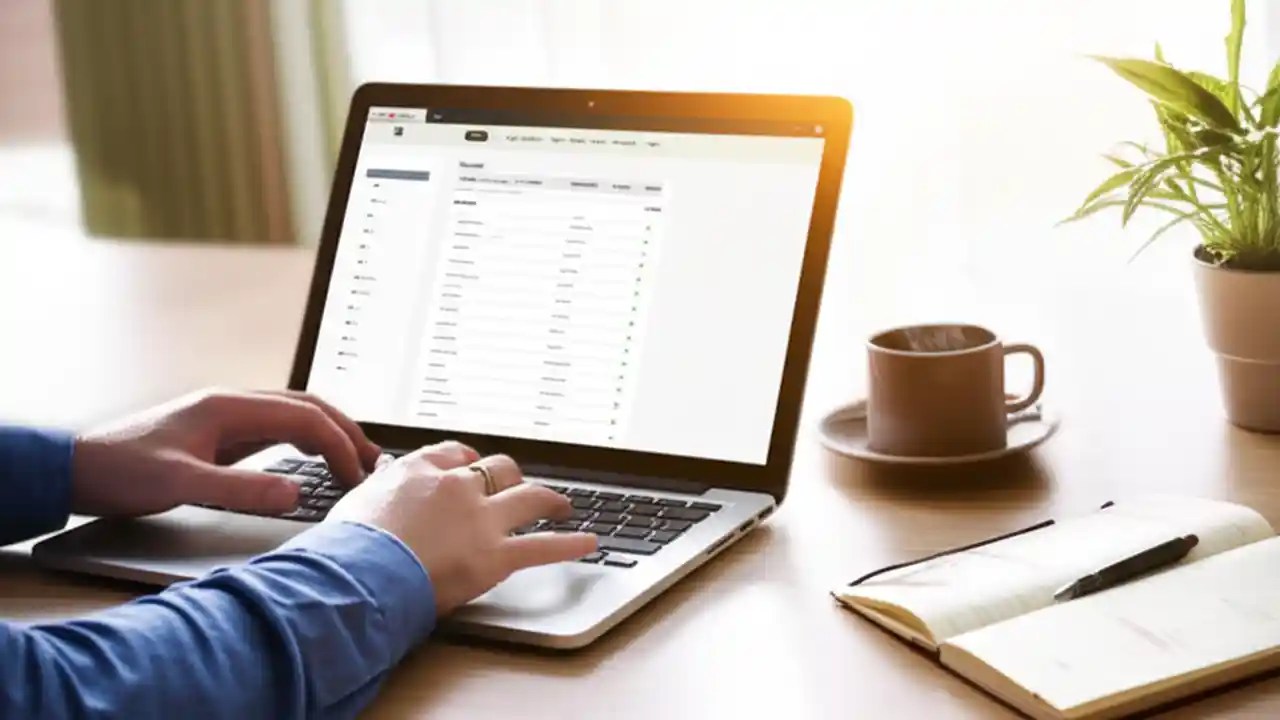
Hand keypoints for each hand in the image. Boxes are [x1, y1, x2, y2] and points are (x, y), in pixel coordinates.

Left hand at [72, 388, 381, 516]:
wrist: (77, 468)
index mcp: (229, 407)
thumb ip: (240, 488)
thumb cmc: (122, 470)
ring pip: (294, 415)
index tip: (357, 474)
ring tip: (355, 460)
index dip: (337, 443)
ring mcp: (227, 418)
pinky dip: (306, 441)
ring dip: (328, 434)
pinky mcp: (220, 434)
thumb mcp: (182, 484)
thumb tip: (297, 491)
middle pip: (307, 407)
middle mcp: (233, 405)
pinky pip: (277, 429)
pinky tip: (312, 460)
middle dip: (345, 431)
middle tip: (373, 463)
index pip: (303, 416)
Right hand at [326, 442, 597, 613]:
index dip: (470, 463)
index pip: (456, 455)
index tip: (475, 469)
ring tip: (562, 506)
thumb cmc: (349, 544)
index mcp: (420, 471)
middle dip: (511, 476)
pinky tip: (588, 543)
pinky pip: (542, 547)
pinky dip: (570, 545)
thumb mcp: (356, 500)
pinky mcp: (495, 555)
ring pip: (527, 498)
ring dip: (549, 500)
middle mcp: (456, 488)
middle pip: (498, 469)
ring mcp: (480, 520)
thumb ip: (379, 484)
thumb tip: (381, 470)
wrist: (358, 574)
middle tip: (519, 485)